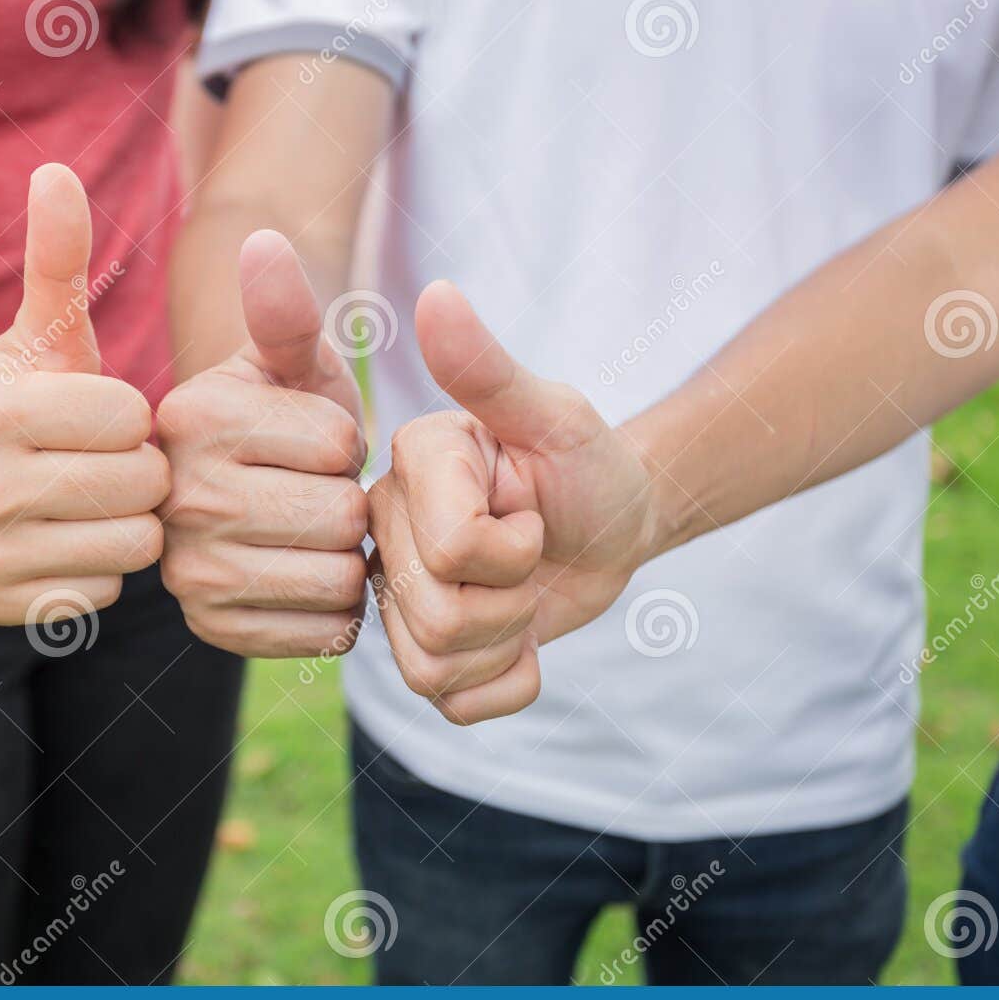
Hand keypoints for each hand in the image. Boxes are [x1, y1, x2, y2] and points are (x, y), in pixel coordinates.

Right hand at [0, 165, 167, 625]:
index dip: (128, 415)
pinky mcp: (6, 613)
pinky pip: (107, 591)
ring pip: (135, 545)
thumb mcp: (38, 334)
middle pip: (142, 485)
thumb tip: (57, 170)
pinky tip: (64, 544)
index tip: (86, 415)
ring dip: (125, 522)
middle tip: (89, 462)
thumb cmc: (18, 405)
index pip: (133, 419)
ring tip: (81, 502)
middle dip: (134, 471)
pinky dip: (98, 568)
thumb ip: (57, 258)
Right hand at [158, 231, 368, 656]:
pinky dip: (338, 611)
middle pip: (338, 517)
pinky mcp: (213, 632)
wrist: (246, 496)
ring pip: (336, 578)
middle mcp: (177, 499)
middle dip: (350, 502)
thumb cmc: (281, 417)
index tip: (310, 440)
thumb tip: (265, 240)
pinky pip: (325, 632)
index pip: (335, 444)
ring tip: (315, 532)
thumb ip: (285, 308)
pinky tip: (310, 576)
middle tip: (316, 492)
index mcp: (190, 419)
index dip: (346, 442)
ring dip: (347, 559)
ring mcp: (188, 576)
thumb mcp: (290, 359)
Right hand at [367, 280, 657, 723]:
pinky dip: (510, 683)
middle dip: (514, 598)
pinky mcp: (421, 656)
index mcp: (404, 471)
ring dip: (509, 641)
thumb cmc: (587, 458)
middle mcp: (382, 533)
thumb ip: (488, 367)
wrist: (615, 521)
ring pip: (435, 670)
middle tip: (532, 554)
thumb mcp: (553, 413)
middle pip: (437, 619)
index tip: (528, 507)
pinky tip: (521, 640)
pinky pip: (454, 705)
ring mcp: (395, 597)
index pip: (449, 550)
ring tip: (521, 592)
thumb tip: (436, 294)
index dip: (512, 547)